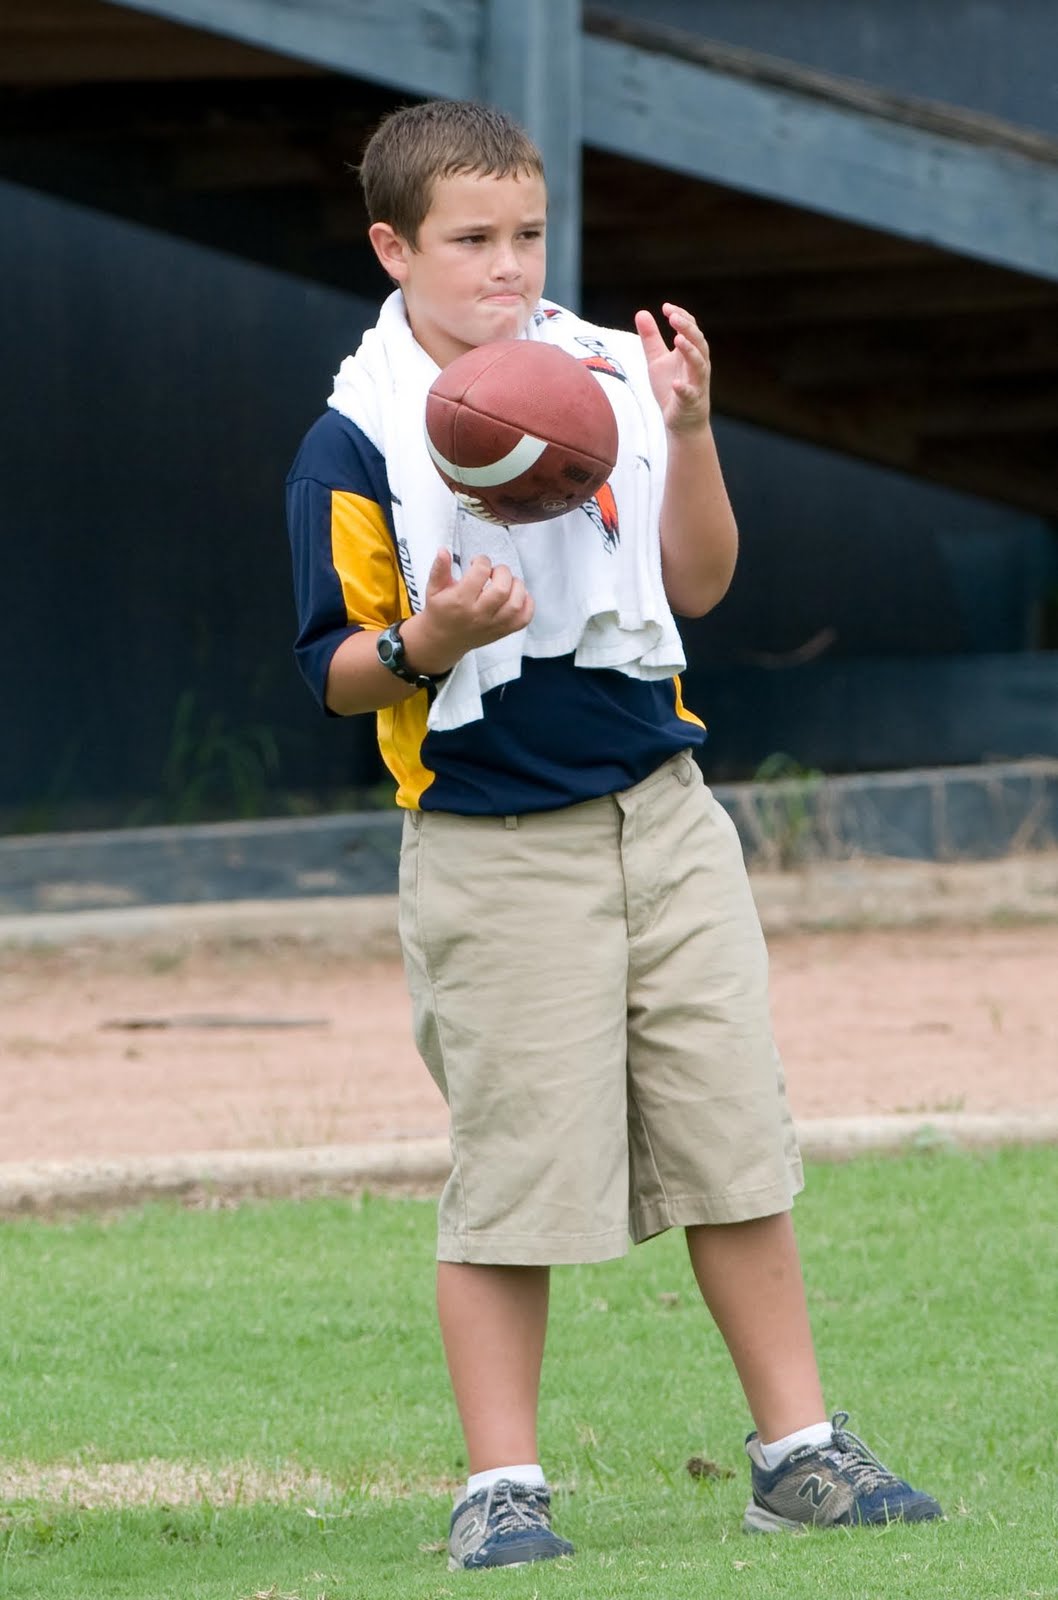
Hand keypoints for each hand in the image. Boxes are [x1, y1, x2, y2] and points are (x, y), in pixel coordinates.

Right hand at [402, 550, 533, 675]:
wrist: (443, 640)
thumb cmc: (440, 610)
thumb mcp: (433, 588)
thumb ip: (439, 569)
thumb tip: (443, 550)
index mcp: (460, 600)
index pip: (480, 573)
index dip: (482, 560)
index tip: (477, 562)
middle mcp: (478, 614)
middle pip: (502, 589)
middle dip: (502, 572)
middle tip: (493, 573)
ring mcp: (493, 624)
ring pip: (516, 604)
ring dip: (516, 586)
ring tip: (506, 583)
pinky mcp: (502, 631)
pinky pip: (524, 619)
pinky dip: (527, 604)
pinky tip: (516, 596)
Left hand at [635, 302, 711, 433]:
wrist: (682, 420)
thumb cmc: (671, 387)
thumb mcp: (657, 360)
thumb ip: (651, 338)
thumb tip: (641, 312)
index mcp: (690, 352)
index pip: (691, 328)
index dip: (681, 316)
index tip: (666, 308)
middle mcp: (697, 365)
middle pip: (699, 342)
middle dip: (687, 328)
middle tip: (673, 317)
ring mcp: (696, 383)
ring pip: (699, 364)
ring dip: (690, 351)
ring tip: (678, 339)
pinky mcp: (691, 402)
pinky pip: (690, 394)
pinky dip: (684, 389)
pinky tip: (676, 384)